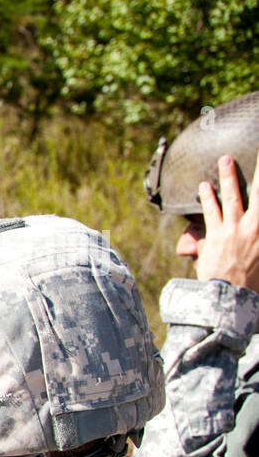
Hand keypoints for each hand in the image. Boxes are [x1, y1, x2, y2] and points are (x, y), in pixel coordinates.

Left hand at [194, 149, 258, 292]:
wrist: (232, 297)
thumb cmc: (250, 281)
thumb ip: (254, 241)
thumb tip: (240, 236)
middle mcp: (256, 226)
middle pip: (258, 193)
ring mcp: (236, 229)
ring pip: (232, 196)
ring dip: (228, 176)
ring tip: (225, 159)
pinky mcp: (217, 235)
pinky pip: (210, 211)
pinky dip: (206, 197)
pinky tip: (203, 185)